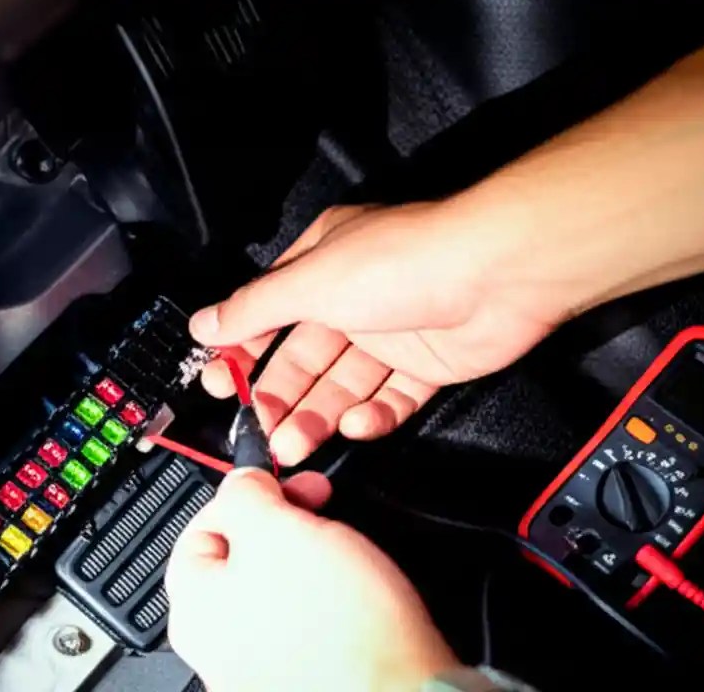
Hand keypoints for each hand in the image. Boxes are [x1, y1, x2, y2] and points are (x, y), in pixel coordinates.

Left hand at [165, 469, 457, 691]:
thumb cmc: (339, 629)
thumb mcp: (276, 529)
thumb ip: (243, 495)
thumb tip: (239, 484)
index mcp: (195, 610)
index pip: (200, 529)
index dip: (245, 496)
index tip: (281, 485)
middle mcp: (217, 648)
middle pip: (240, 560)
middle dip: (281, 526)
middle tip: (317, 512)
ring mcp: (258, 669)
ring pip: (276, 590)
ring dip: (306, 561)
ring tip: (340, 556)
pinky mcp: (304, 678)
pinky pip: (305, 624)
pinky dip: (325, 602)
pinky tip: (351, 599)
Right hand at [192, 203, 563, 464]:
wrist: (498, 274)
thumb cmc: (405, 260)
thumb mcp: (311, 281)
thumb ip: (255, 309)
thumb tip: (204, 324)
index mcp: (321, 262)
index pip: (268, 312)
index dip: (243, 350)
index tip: (221, 384)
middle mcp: (354, 296)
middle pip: (304, 357)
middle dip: (280, 395)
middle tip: (259, 430)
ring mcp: (392, 332)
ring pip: (343, 385)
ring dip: (317, 416)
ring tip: (296, 444)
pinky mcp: (427, 366)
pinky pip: (389, 400)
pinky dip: (371, 417)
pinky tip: (356, 424)